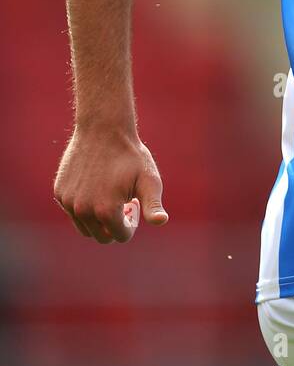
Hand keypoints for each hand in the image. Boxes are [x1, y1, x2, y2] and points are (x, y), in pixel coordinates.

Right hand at [53, 126, 168, 244]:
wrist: (103, 129)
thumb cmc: (130, 155)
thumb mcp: (148, 180)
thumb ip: (153, 205)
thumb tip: (161, 222)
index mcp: (106, 211)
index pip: (120, 236)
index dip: (131, 223)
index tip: (134, 204)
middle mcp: (83, 210)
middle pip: (101, 236)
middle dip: (114, 225)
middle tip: (123, 202)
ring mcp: (68, 202)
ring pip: (85, 227)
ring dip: (98, 219)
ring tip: (110, 196)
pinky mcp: (59, 192)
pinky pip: (72, 211)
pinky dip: (84, 207)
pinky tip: (95, 186)